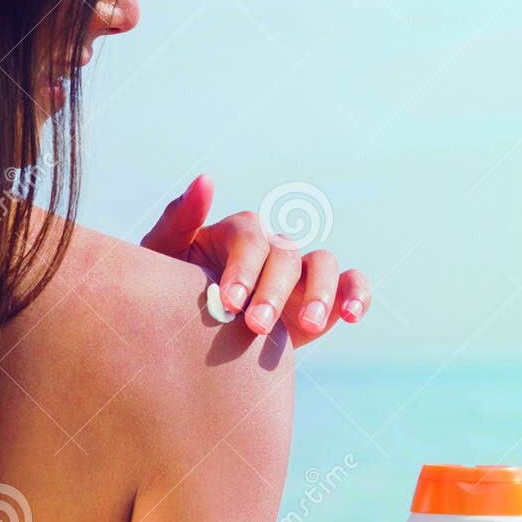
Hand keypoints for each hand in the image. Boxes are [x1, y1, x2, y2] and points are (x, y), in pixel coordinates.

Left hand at [140, 174, 371, 347]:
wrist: (191, 342)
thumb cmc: (169, 293)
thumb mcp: (163, 258)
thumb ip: (179, 220)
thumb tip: (205, 180)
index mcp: (238, 234)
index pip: (250, 239)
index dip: (243, 269)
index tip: (229, 303)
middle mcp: (273, 248)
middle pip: (286, 255)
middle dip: (274, 291)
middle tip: (256, 327)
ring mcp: (300, 272)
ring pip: (324, 264)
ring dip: (320, 292)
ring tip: (308, 325)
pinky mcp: (324, 298)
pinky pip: (350, 285)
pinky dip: (358, 293)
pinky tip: (352, 314)